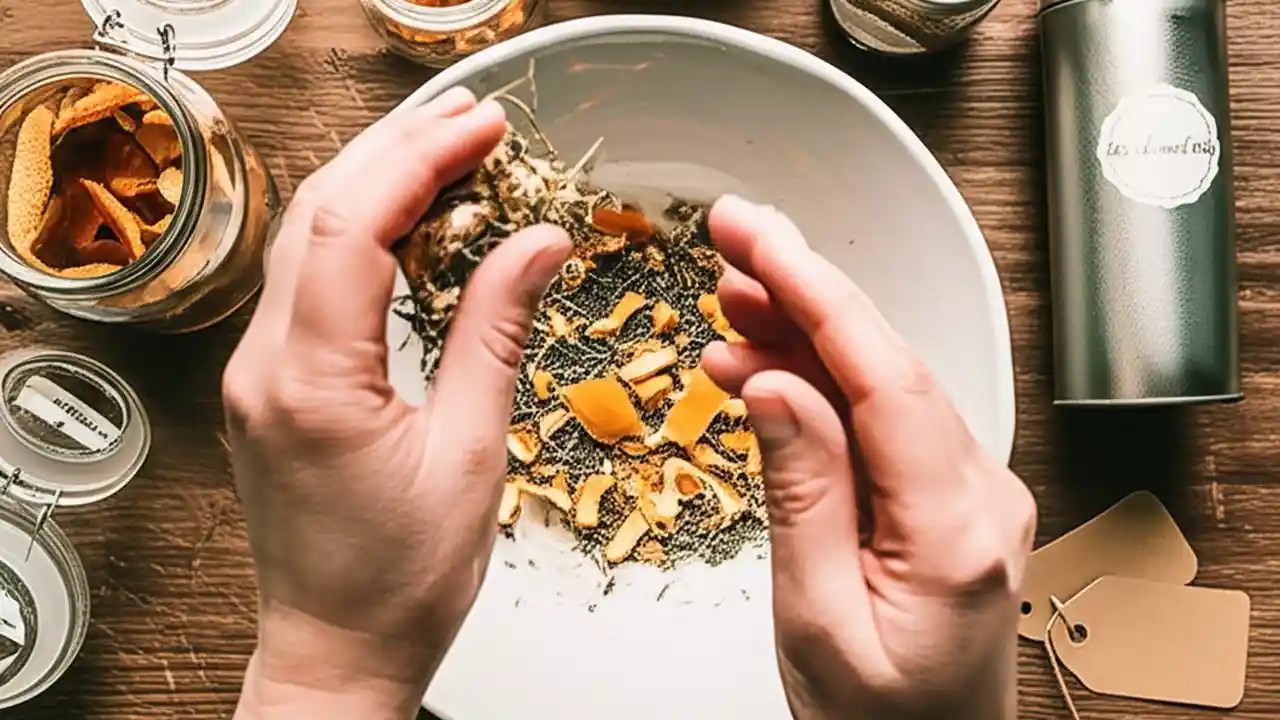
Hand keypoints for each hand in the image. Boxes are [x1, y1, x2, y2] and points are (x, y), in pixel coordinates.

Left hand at [224, 89, 570, 718]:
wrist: (337, 651)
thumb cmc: (400, 582)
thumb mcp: (472, 455)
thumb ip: (496, 335)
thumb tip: (536, 245)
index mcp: (312, 381)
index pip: (353, 227)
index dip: (418, 161)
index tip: (479, 130)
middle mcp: (264, 366)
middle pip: (317, 214)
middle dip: (395, 152)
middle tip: (470, 123)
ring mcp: (256, 373)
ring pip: (305, 240)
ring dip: (373, 186)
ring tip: (446, 153)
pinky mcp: (270, 384)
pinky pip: (305, 282)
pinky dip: (357, 236)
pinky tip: (406, 227)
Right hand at [701, 196, 1036, 719]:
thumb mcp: (813, 619)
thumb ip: (801, 493)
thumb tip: (775, 385)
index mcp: (956, 530)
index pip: (887, 379)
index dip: (818, 294)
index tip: (759, 241)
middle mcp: (981, 498)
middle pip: (888, 363)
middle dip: (805, 290)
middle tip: (732, 239)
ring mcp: (969, 494)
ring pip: (881, 383)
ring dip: (804, 332)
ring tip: (729, 296)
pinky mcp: (945, 498)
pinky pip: (880, 421)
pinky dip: (819, 386)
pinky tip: (760, 366)